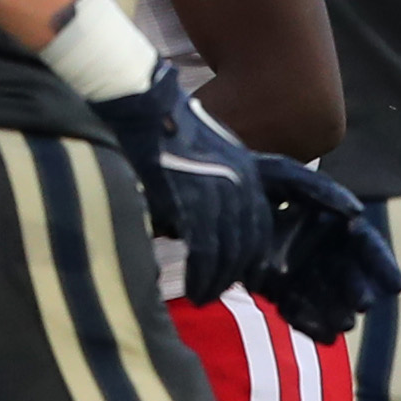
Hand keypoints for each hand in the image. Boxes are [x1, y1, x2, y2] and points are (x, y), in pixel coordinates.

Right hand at [91, 62, 276, 305]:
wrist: (141, 104)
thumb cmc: (162, 126)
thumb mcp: (203, 152)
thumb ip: (211, 185)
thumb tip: (197, 221)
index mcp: (245, 171)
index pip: (259, 224)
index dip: (252, 254)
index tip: (243, 275)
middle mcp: (239, 184)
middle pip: (249, 243)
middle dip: (235, 272)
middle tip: (218, 291)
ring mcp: (219, 194)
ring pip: (230, 253)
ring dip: (217, 281)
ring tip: (202, 296)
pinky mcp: (193, 203)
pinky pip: (206, 252)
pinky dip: (201, 275)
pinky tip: (192, 288)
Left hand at [251, 167, 400, 343]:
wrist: (202, 199)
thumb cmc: (248, 178)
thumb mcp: (285, 175)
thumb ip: (322, 190)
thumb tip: (357, 214)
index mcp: (328, 219)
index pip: (363, 243)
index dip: (382, 263)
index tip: (395, 286)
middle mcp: (316, 246)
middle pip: (345, 273)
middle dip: (357, 289)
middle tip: (362, 305)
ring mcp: (295, 269)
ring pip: (323, 295)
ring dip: (336, 311)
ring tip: (344, 325)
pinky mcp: (273, 287)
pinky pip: (295, 307)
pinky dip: (308, 321)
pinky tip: (323, 335)